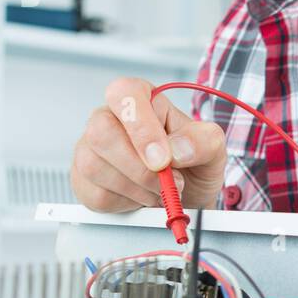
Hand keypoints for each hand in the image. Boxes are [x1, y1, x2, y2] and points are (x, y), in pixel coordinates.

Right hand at [71, 75, 226, 213]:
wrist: (186, 198)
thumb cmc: (194, 163)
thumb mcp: (213, 148)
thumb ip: (202, 141)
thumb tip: (176, 150)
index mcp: (141, 99)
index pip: (124, 93)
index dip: (140, 127)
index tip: (162, 159)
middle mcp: (109, 118)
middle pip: (101, 133)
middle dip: (139, 168)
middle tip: (168, 182)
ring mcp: (91, 149)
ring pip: (94, 166)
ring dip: (137, 188)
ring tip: (159, 191)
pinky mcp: (84, 180)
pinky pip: (96, 195)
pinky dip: (127, 204)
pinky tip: (142, 197)